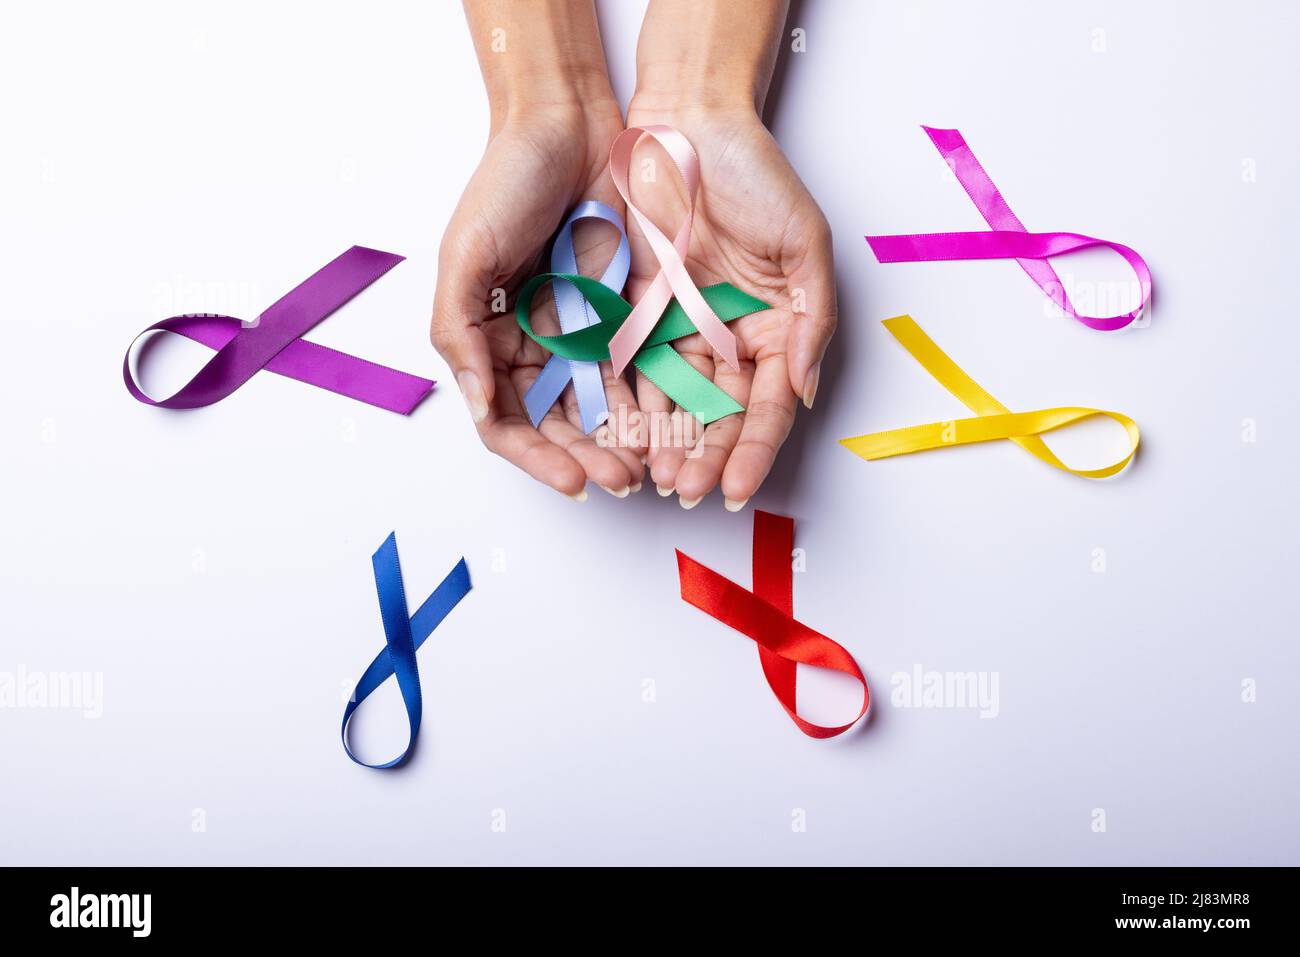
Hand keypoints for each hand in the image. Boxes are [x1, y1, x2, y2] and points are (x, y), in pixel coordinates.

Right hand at [433, 0, 644, 499]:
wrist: (564, 123)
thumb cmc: (503, 183)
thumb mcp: (464, 255)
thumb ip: (460, 334)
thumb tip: (479, 406)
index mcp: (488, 343)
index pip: (509, 423)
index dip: (539, 458)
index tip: (574, 480)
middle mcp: (533, 347)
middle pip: (559, 425)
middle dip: (589, 457)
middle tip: (624, 480)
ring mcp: (579, 333)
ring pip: (602, 407)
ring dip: (624, 439)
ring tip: (653, 465)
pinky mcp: (622, 313)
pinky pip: (637, 367)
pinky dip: (652, 399)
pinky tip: (673, 422)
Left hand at [623, 101, 835, 509]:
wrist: (687, 124)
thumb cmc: (756, 174)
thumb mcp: (805, 244)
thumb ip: (811, 321)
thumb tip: (805, 392)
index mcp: (775, 328)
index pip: (768, 405)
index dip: (754, 450)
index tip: (736, 488)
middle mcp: (729, 338)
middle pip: (719, 414)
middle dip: (705, 456)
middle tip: (686, 490)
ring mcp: (682, 329)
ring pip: (673, 402)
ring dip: (664, 442)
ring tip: (652, 475)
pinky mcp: (636, 313)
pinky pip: (632, 367)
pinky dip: (627, 403)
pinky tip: (619, 436)